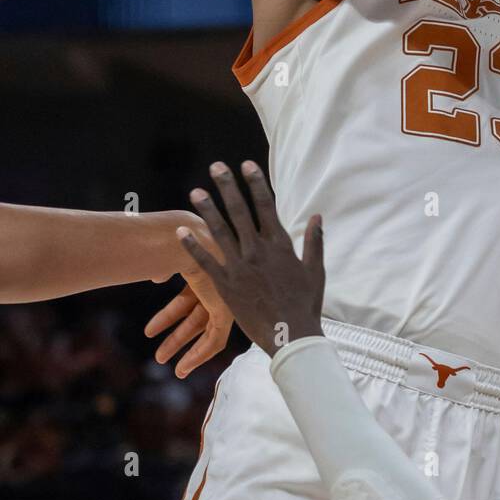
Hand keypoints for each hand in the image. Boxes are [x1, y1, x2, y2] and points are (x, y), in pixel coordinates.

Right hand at [144, 211, 233, 378]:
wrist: (192, 241)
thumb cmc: (173, 244)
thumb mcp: (167, 257)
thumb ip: (164, 268)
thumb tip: (157, 277)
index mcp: (202, 270)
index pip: (189, 299)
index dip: (171, 315)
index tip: (152, 329)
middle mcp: (215, 285)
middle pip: (196, 315)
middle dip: (177, 336)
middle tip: (160, 355)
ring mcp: (223, 296)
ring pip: (204, 329)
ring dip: (182, 347)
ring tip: (160, 361)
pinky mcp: (228, 310)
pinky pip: (216, 340)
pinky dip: (200, 355)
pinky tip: (184, 367)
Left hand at [177, 161, 324, 357]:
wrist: (290, 335)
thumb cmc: (305, 304)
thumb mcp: (315, 270)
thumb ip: (314, 241)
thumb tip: (318, 216)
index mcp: (280, 244)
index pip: (266, 205)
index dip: (255, 183)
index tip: (247, 164)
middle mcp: (258, 250)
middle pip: (240, 211)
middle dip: (228, 186)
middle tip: (216, 167)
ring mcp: (240, 267)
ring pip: (220, 231)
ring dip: (208, 209)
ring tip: (196, 191)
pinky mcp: (226, 285)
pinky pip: (206, 262)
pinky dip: (193, 246)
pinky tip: (182, 232)